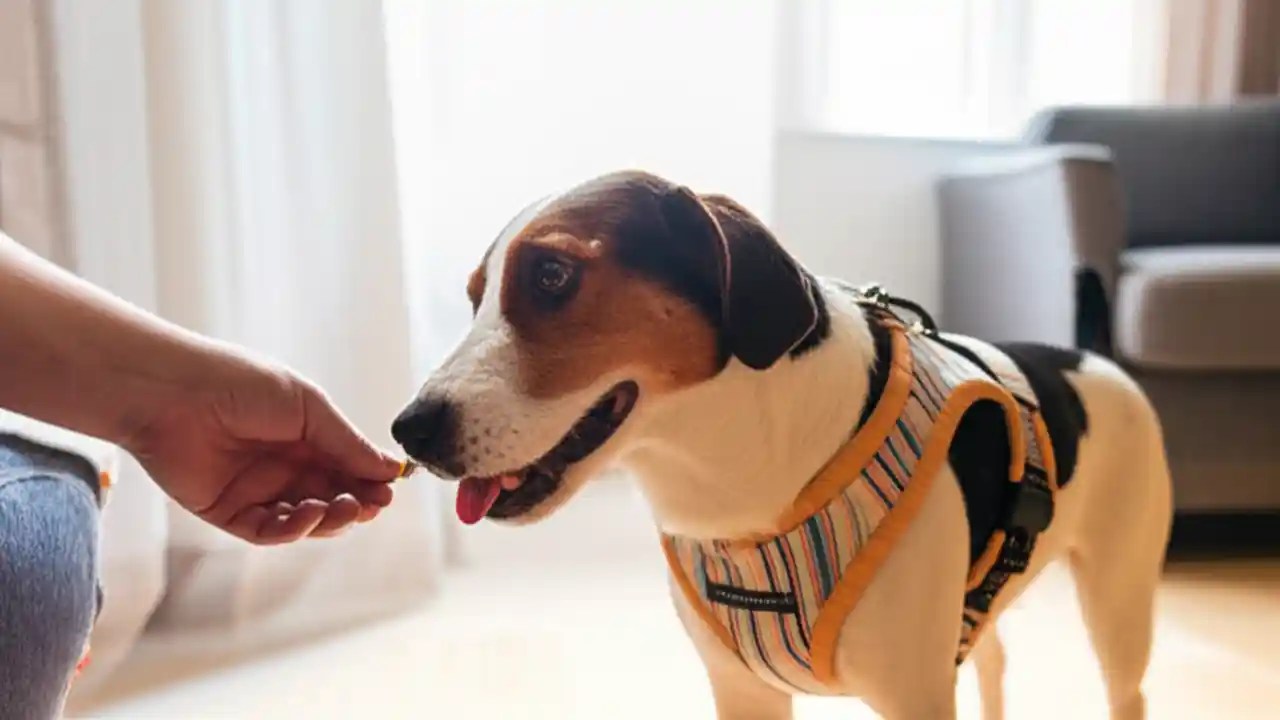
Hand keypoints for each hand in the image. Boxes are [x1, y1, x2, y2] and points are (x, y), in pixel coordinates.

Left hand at [124, 350, 399, 544]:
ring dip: (330, 520)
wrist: (174, 394)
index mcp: (305, 437)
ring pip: (305, 520)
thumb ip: (347, 443)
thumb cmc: (241, 384)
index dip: (370, 481)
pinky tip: (308, 516)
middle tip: (373, 505)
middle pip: (331, 498)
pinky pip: (268, 531)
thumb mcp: (309, 408)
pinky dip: (293, 530)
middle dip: (356, 504)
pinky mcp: (228, 512)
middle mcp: (283, 466)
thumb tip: (390, 469)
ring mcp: (257, 491)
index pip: (347, 467)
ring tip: (343, 508)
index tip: (390, 490)